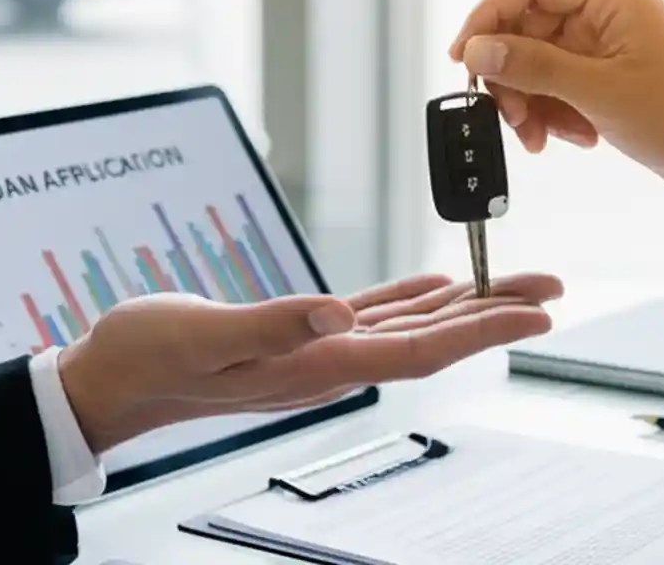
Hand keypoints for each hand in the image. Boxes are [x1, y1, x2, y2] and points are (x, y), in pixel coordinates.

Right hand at [58, 273, 561, 452]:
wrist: (112, 379)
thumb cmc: (148, 357)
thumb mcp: (204, 334)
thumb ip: (271, 324)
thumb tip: (336, 312)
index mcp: (316, 362)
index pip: (422, 349)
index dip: (485, 330)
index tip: (538, 314)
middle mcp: (330, 359)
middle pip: (434, 338)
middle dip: (497, 313)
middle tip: (551, 290)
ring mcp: (317, 348)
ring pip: (412, 323)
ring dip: (467, 304)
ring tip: (514, 284)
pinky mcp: (298, 331)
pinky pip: (373, 313)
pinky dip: (412, 298)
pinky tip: (437, 286)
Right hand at [450, 0, 663, 216]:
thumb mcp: (598, 93)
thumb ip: (533, 67)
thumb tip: (479, 50)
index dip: (486, 17)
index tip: (464, 58)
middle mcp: (606, 8)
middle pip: (525, 26)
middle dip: (512, 76)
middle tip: (510, 116)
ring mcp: (606, 40)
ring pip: (536, 60)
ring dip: (530, 101)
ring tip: (543, 136)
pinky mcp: (606, 70)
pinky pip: (557, 81)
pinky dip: (553, 110)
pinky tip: (574, 135)